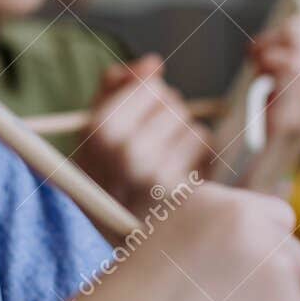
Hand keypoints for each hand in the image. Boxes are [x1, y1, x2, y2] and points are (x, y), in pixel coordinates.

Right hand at [55, 183, 299, 300]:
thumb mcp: (151, 259)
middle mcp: (247, 221)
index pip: (269, 219)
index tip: (232, 290)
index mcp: (205, 200)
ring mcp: (275, 269)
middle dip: (275, 289)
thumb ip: (202, 255)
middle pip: (296, 255)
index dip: (253, 259)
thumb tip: (241, 277)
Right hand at [72, 54, 214, 216]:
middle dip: (166, 118)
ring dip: (184, 141)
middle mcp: (127, 152)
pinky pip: (206, 148)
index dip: (147, 98)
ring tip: (164, 165)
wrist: (118, 237)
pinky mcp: (186, 191)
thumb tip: (153, 63)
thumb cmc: (107, 176)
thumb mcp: (93, 130)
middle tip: (149, 146)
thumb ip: (114, 86)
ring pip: (193, 125)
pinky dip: (198, 160)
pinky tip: (179, 178)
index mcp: (100, 131)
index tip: (135, 120)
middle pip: (174, 102)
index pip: (152, 85)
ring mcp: (159, 174)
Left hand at [238, 9, 299, 192]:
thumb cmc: (280, 116)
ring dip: (266, 52)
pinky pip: (283, 70)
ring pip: (293, 53)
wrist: (264, 164)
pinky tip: (258, 77)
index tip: (273, 41)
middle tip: (258, 50)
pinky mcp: (295, 119)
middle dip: (275, 37)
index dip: (292, 31)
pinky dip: (264, 66)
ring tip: (257, 63)